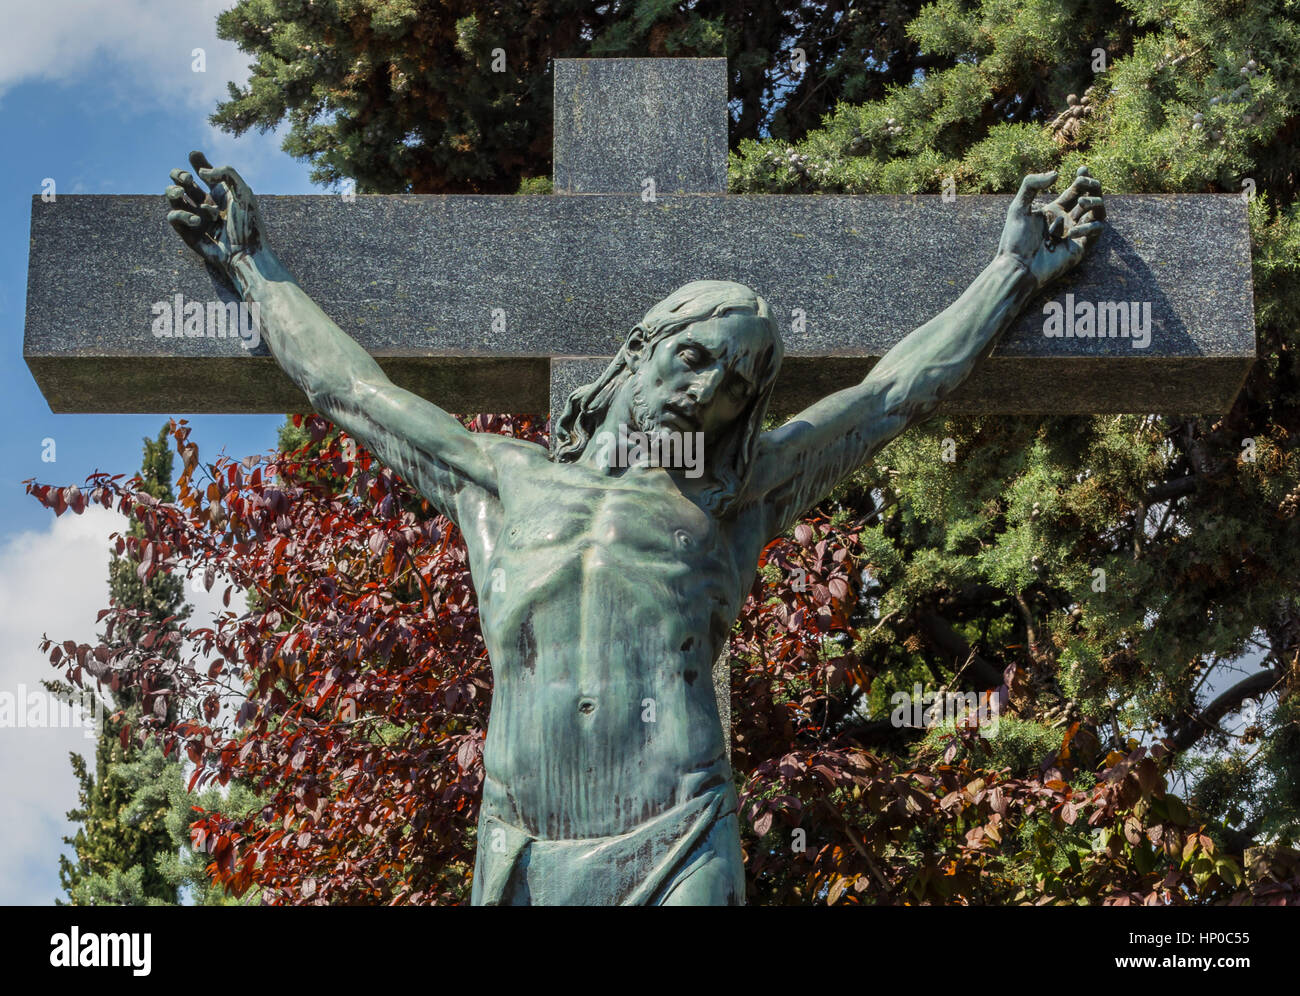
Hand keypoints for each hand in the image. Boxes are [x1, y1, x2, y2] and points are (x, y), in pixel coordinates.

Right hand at [165, 150, 264, 286]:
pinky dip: (182, 214)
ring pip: (172, 196)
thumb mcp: (243, 193)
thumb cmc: (248, 224)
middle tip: (188, 179)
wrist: (245, 253)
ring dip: (173, 191)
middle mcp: (206, 203)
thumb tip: (202, 173)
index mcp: (220, 193)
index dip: (197, 162)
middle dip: (178, 174)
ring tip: (181, 192)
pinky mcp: (187, 232)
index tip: (194, 155)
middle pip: (181, 182)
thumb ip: (226, 173)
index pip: (203, 172)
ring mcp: (195, 217)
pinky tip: (197, 221)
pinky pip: (173, 216)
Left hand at [997, 167, 1104, 288]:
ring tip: (1081, 203)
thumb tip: (1057, 173)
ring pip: (1098, 212)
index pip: (1075, 191)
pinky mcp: (1081, 248)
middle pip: (1090, 198)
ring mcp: (1075, 234)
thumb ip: (1031, 184)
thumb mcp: (1018, 207)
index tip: (1081, 169)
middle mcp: (1067, 221)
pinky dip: (1089, 226)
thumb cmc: (1015, 240)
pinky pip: (1096, 231)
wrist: (1017, 267)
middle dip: (1091, 186)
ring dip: (1094, 202)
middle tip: (1084, 182)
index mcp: (1054, 211)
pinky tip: (1072, 231)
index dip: (1082, 178)